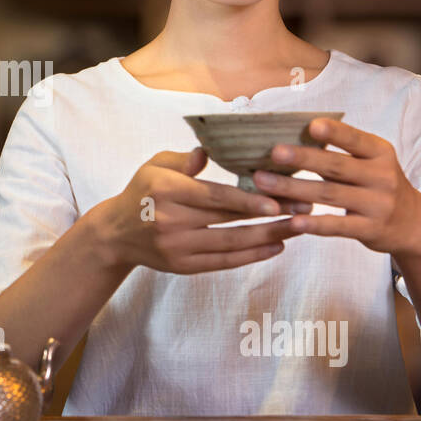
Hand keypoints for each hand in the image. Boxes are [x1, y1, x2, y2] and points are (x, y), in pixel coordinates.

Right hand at [94, 147, 309, 275]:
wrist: (116, 234)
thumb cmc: (142, 191)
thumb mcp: (154, 165)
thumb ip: (182, 158)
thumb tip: (207, 152)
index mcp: (165, 190)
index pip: (214, 196)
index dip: (248, 199)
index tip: (278, 199)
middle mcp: (171, 221)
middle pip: (229, 219)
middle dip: (271, 214)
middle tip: (304, 206)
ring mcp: (177, 247)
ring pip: (232, 243)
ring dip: (269, 236)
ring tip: (299, 227)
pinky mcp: (183, 267)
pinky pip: (224, 262)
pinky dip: (252, 255)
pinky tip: (276, 246)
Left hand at [250, 118, 420, 255]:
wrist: (413, 224)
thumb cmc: (378, 184)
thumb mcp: (372, 162)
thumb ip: (342, 151)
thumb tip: (295, 135)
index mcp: (380, 153)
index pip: (355, 139)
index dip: (335, 133)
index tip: (310, 126)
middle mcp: (382, 177)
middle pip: (336, 166)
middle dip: (303, 158)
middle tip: (273, 153)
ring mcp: (378, 205)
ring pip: (330, 195)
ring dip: (294, 188)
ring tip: (264, 183)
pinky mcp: (370, 229)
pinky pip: (338, 226)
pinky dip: (315, 224)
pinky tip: (292, 221)